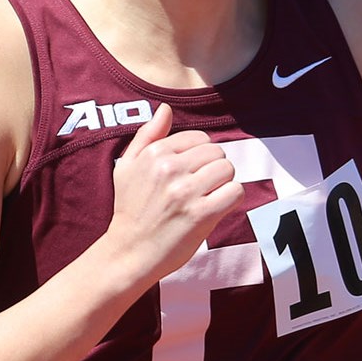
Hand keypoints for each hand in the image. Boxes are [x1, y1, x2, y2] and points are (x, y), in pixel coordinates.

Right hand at [106, 103, 242, 278]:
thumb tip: (165, 108)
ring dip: (223, 184)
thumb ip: (147, 135)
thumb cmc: (130, 209)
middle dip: (213, 169)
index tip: (189, 174)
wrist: (129, 252)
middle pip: (217, 152)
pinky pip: (235, 192)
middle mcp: (169, 168)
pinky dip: (231, 200)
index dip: (200, 156)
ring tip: (207, 197)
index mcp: (155, 153)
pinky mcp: (201, 214)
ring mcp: (186, 191)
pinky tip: (216, 208)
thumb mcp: (127, 166)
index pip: (200, 139)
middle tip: (199, 188)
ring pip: (227, 169)